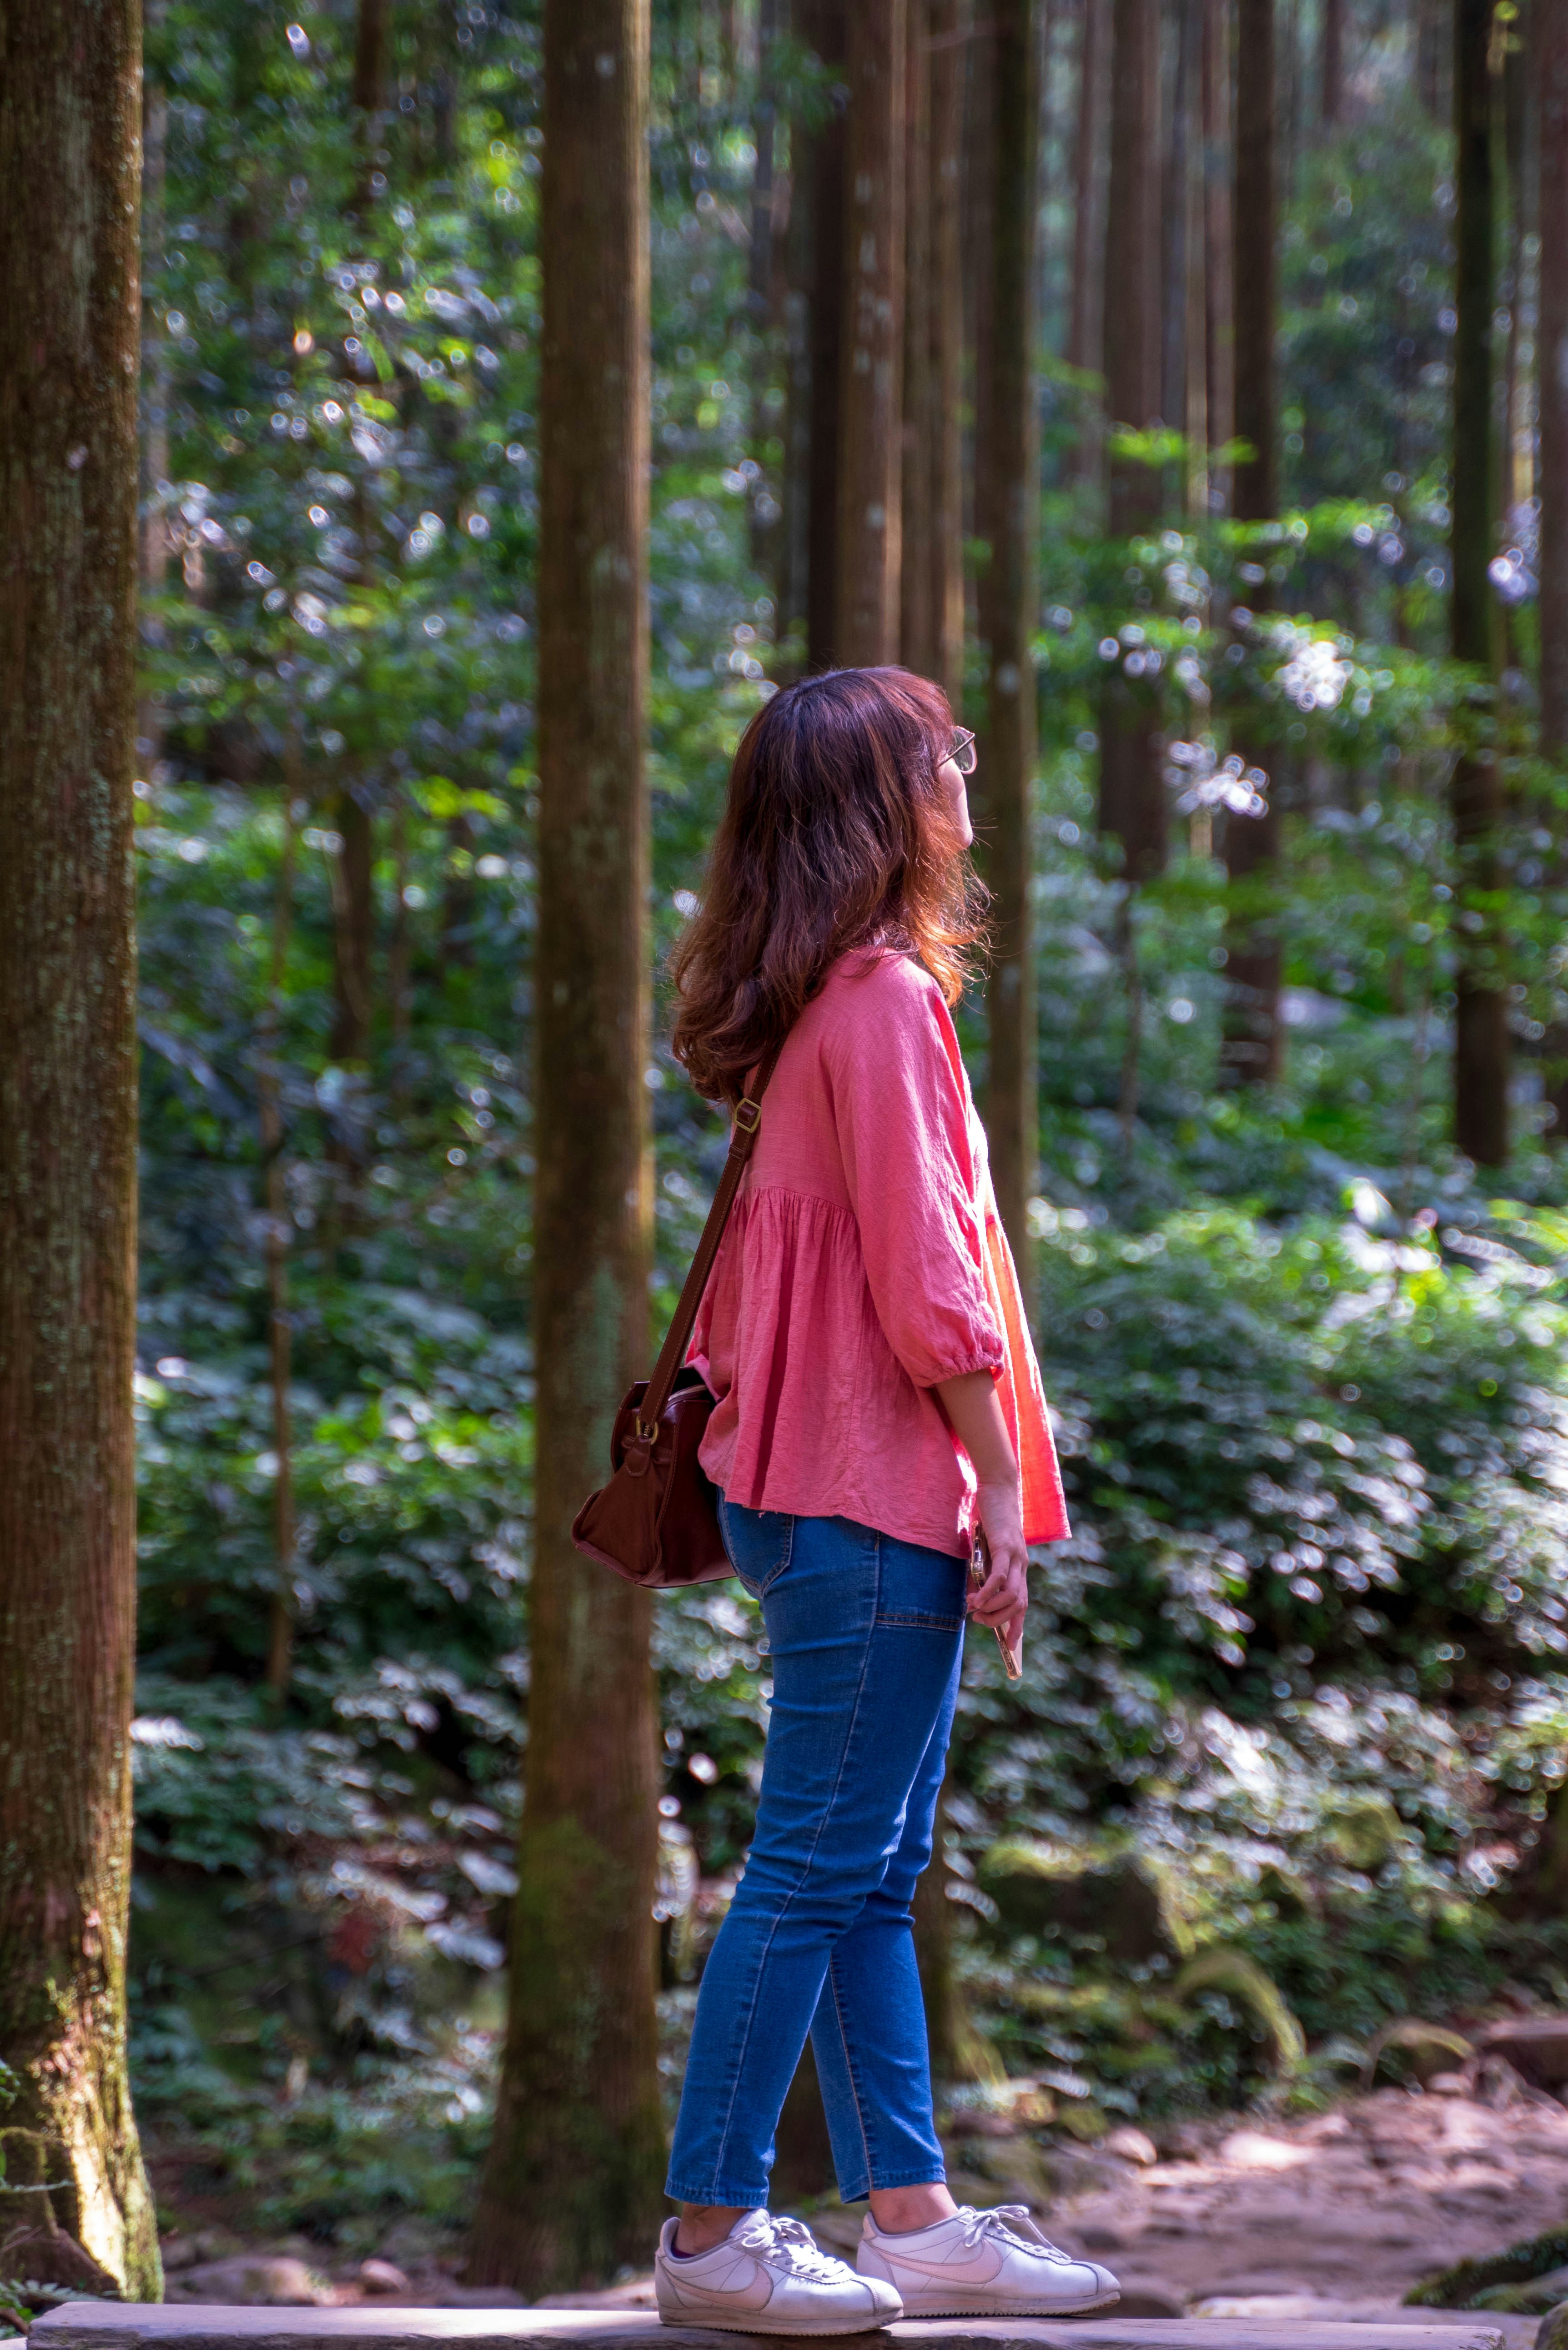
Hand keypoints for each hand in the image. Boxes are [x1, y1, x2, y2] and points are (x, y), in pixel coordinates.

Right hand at [968, 1478, 1028, 1665]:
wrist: (997, 1487)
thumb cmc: (988, 1517)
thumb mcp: (983, 1550)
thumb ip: (981, 1572)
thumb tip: (974, 1596)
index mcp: (1018, 1567)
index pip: (1022, 1603)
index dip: (1017, 1625)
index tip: (1010, 1645)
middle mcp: (1021, 1565)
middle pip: (1019, 1604)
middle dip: (1000, 1620)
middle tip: (980, 1622)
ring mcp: (1016, 1557)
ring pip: (1012, 1595)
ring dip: (993, 1608)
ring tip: (974, 1610)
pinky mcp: (1006, 1547)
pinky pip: (1000, 1576)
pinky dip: (989, 1592)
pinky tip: (976, 1598)